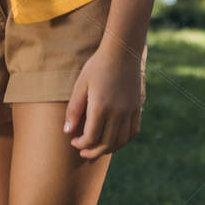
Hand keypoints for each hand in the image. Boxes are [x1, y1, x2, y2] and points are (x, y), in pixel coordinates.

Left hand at [64, 41, 142, 158]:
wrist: (122, 52)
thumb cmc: (97, 66)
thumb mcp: (81, 85)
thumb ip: (74, 110)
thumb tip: (67, 131)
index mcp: (101, 107)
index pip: (91, 138)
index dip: (80, 144)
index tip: (73, 141)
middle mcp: (118, 113)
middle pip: (106, 144)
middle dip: (92, 152)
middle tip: (83, 152)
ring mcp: (130, 111)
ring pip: (121, 141)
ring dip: (108, 149)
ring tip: (98, 148)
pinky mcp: (137, 108)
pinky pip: (133, 132)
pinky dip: (123, 140)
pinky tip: (114, 139)